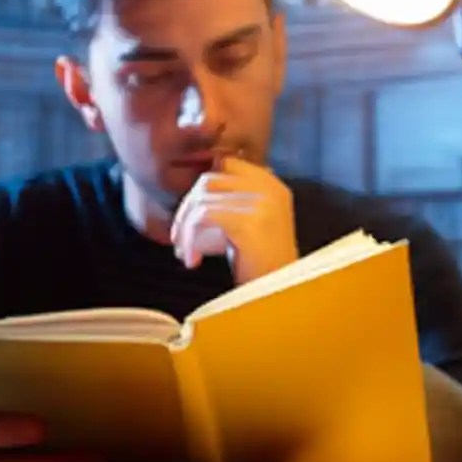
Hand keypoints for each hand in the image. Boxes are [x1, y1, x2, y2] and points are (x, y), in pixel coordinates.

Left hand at [169, 155, 298, 283]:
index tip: (189, 217)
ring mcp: (262, 203)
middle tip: (179, 238)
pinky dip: (190, 239)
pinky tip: (192, 261)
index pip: (225, 165)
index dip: (200, 190)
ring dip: (184, 228)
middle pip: (209, 180)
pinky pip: (203, 218)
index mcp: (271, 184)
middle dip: (186, 209)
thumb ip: (230, 202)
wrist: (282, 295)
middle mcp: (269, 188)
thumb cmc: (260, 265)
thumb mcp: (249, 223)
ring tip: (185, 252)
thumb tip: (194, 194)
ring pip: (202, 200)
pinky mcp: (249, 222)